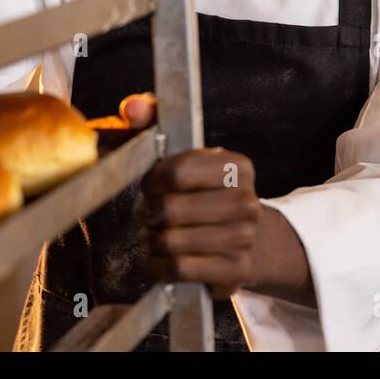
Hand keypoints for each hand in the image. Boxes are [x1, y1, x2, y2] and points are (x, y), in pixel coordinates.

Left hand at [123, 94, 260, 300]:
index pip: (176, 171)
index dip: (151, 182)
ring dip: (153, 241)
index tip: (150, 186)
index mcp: (236, 166)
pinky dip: (159, 266)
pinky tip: (163, 259)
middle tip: (149, 215)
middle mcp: (247, 201)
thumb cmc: (202, 194)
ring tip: (157, 235)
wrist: (244, 240)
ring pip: (170, 242)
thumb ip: (152, 123)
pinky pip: (178, 269)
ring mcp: (245, 238)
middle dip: (148, 214)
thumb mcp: (183, 156)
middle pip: (169, 210)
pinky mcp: (235, 271)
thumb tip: (132, 108)